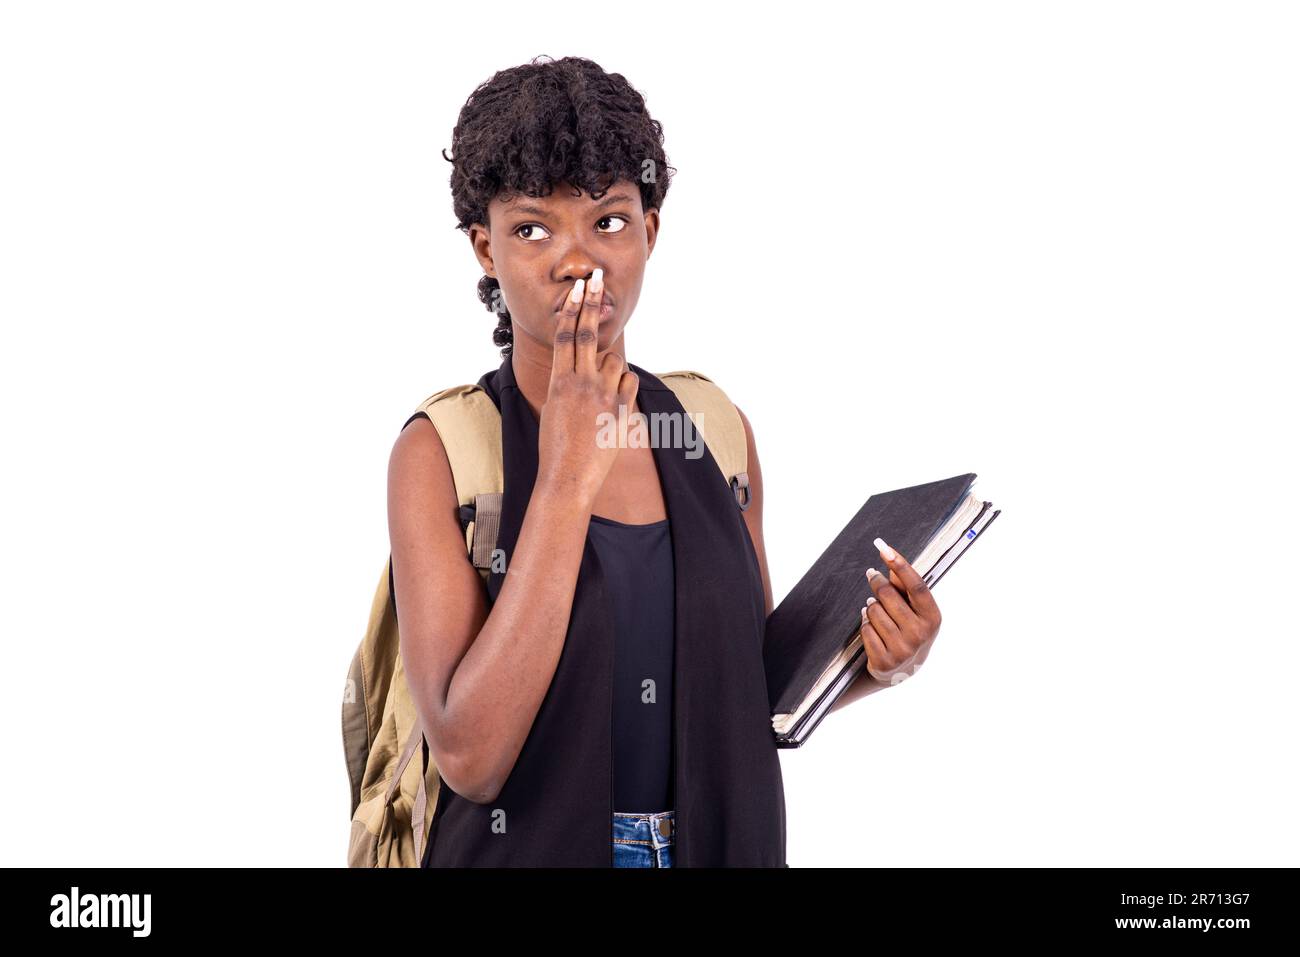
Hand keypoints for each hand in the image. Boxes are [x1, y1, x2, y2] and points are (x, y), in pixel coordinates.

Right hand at [536, 268, 638, 502]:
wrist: (568, 476)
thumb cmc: (556, 446)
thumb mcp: (553, 408)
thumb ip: (567, 382)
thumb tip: (580, 365)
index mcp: (558, 381)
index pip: (565, 335)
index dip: (572, 308)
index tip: (578, 288)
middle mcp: (580, 383)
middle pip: (588, 332)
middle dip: (593, 302)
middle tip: (597, 278)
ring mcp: (601, 395)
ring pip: (613, 360)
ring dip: (609, 367)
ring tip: (599, 391)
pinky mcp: (620, 410)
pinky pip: (628, 383)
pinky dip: (623, 386)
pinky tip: (614, 400)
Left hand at [860, 537, 941, 685]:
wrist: (901, 671)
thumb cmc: (909, 631)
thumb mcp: (914, 610)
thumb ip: (904, 586)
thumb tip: (890, 557)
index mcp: (933, 618)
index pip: (915, 586)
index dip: (899, 564)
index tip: (883, 547)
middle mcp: (921, 634)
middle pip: (888, 595)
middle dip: (877, 582)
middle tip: (872, 575)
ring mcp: (902, 649)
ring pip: (872, 611)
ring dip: (870, 608)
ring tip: (876, 612)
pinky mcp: (884, 660)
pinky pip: (865, 629)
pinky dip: (865, 624)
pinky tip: (872, 629)